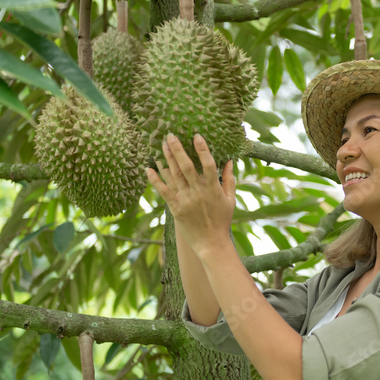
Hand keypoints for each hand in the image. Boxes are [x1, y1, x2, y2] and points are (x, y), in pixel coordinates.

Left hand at [145, 134, 235, 258]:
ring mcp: (186, 201)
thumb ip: (229, 179)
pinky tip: (148, 168)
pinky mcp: (175, 209)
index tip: (196, 136)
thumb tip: (230, 160)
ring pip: (174, 176)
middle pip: (186, 167)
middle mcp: (198, 193)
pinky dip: (155, 180)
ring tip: (159, 145)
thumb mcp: (230, 200)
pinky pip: (163, 192)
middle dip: (177, 150)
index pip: (208, 165)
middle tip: (170, 135)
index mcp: (213, 189)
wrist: (211, 244)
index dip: (202, 150)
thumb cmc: (222, 221)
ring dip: (166, 160)